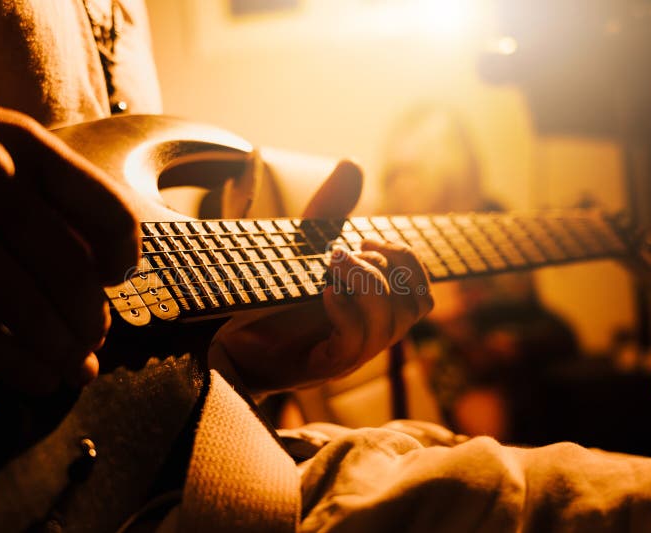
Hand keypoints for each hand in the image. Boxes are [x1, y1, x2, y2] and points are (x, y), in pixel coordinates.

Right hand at [0, 85, 138, 393]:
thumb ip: (40, 181)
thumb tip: (98, 261)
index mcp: (21, 142)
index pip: (104, 207)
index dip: (124, 253)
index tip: (118, 279)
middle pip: (69, 271)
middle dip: (90, 321)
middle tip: (93, 343)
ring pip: (28, 311)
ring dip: (60, 353)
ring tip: (73, 373)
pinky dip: (12, 364)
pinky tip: (32, 377)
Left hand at [208, 160, 433, 392]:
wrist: (229, 338)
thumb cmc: (272, 294)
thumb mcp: (304, 245)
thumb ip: (331, 210)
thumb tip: (353, 163)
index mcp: (374, 309)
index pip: (421, 291)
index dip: (406, 260)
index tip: (367, 238)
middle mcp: (370, 334)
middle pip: (416, 305)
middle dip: (388, 268)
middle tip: (344, 252)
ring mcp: (349, 354)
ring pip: (390, 324)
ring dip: (367, 283)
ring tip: (333, 264)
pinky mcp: (323, 366)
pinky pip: (355, 344)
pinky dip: (345, 311)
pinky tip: (325, 292)